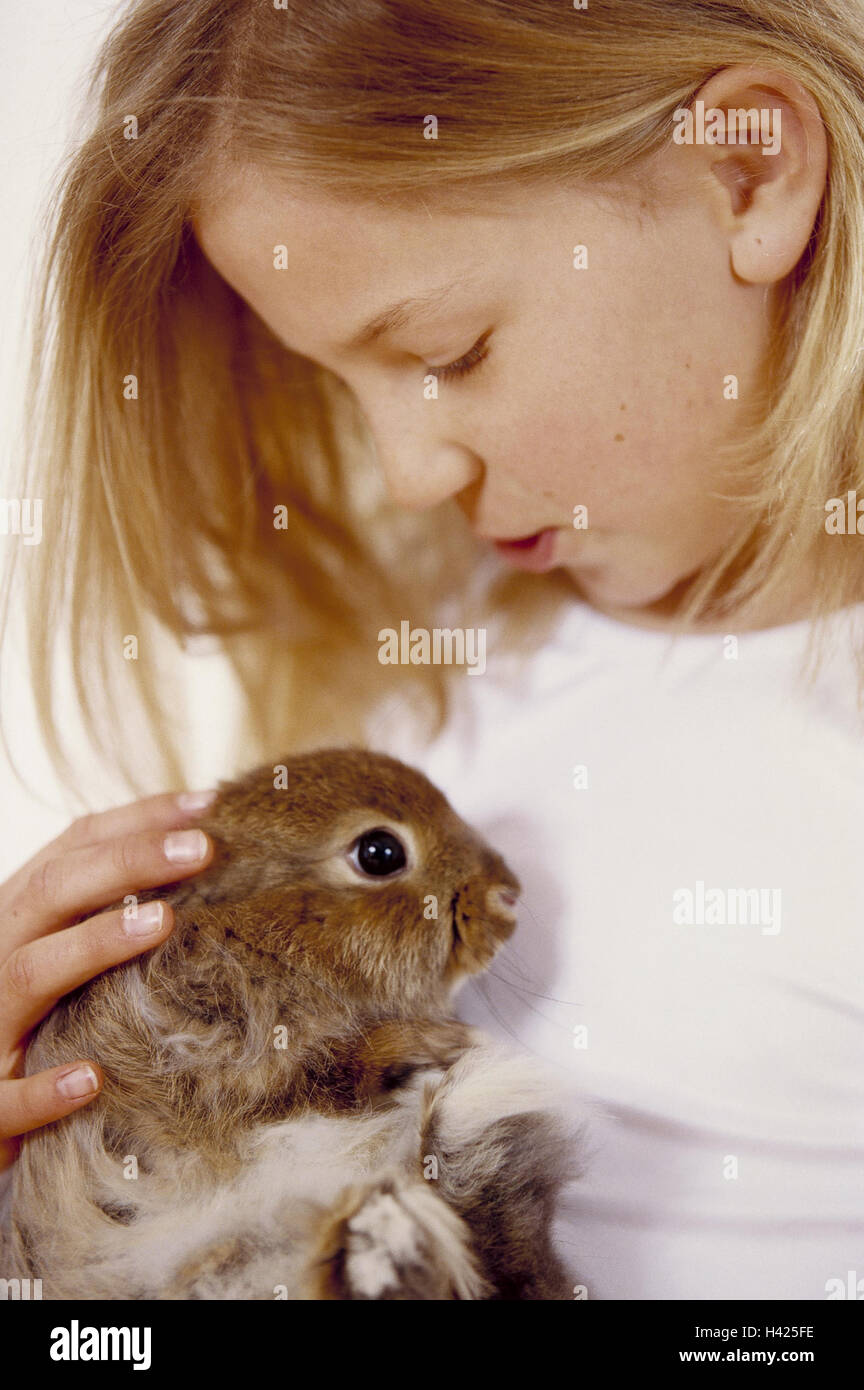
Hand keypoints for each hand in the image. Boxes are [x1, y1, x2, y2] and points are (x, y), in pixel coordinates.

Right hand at [0, 789, 216, 1168]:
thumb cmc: (30, 1021)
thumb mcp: (59, 953)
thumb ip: (106, 911)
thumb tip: (199, 862)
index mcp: (17, 916)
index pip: (71, 848)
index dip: (136, 822)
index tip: (206, 806)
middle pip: (52, 892)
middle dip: (127, 862)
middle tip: (202, 848)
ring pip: (31, 972)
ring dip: (94, 945)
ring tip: (164, 921)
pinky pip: (7, 1099)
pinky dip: (45, 1089)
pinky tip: (92, 1079)